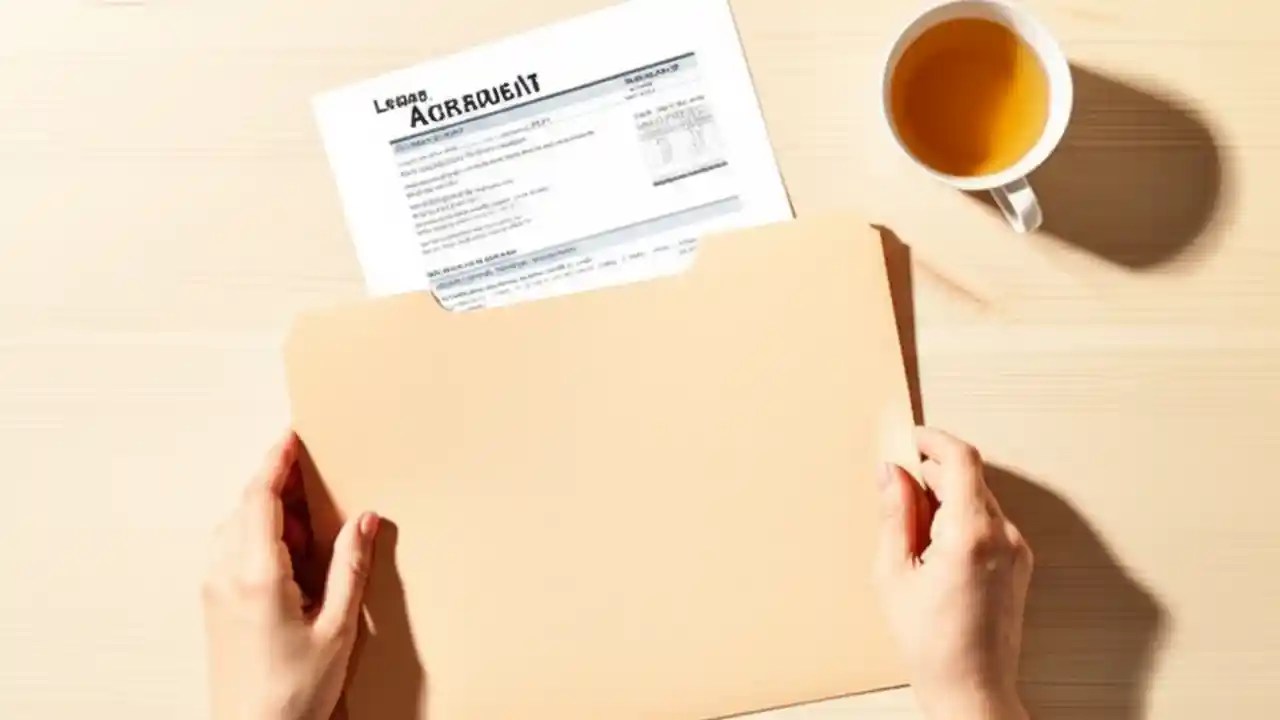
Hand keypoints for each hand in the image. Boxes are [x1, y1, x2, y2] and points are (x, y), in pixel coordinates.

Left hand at [203, 431, 379, 719]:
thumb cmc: (293, 693)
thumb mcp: (337, 627)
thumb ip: (351, 567)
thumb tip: (366, 520)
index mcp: (257, 575)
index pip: (260, 497)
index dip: (276, 460)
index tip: (291, 435)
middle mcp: (225, 575)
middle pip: (247, 505)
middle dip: (279, 485)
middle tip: (317, 481)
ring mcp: (213, 589)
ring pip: (236, 526)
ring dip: (268, 512)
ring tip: (310, 527)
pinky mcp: (213, 604)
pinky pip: (230, 549)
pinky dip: (257, 534)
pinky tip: (288, 555)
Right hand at [874, 428, 1033, 719]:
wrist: (972, 689)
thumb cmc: (931, 643)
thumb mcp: (893, 574)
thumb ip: (894, 515)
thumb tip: (892, 473)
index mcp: (971, 534)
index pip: (961, 459)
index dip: (933, 440)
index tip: (910, 437)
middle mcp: (1003, 536)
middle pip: (969, 477)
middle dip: (932, 472)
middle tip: (896, 484)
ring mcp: (1017, 550)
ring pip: (978, 498)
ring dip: (945, 496)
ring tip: (911, 527)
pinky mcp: (1019, 563)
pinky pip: (988, 521)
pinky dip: (960, 517)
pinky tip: (933, 544)